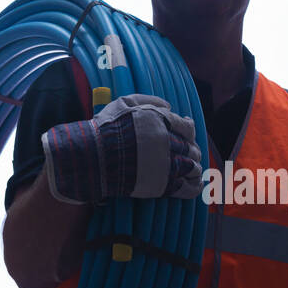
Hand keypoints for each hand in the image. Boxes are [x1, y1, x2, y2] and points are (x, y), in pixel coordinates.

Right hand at [41, 93, 201, 204]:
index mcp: (161, 121)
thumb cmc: (106, 129)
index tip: (187, 134)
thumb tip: (169, 105)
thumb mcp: (124, 103)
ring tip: (191, 168)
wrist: (93, 158)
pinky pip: (186, 187)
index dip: (189, 131)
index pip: (187, 127)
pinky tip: (195, 184)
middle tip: (188, 153)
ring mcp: (166, 165)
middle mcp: (167, 142)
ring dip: (193, 167)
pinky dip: (194, 186)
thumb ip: (149, 100)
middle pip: (191, 148)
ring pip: (192, 167)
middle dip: (191, 150)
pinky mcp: (161, 185)